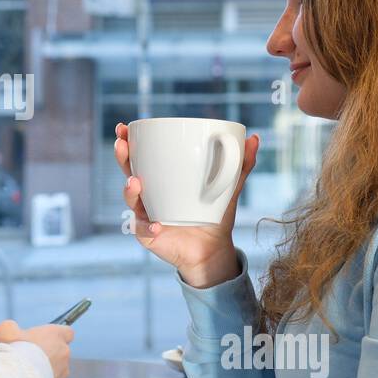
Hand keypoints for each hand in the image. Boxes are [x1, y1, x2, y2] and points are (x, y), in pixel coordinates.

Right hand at [0, 319, 72, 377]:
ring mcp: (63, 371)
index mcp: (55, 335)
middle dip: (48, 353)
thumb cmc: (15, 350)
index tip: (45, 338)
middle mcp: (64, 352)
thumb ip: (10, 327)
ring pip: (58, 368)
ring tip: (28, 372)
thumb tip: (8, 329)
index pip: (67, 332)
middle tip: (30, 355)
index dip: (57, 335)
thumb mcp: (7, 330)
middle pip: (60, 351)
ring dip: (46, 369)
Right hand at [114, 122, 258, 288]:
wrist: (213, 249)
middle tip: (122, 145)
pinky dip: (148, 227)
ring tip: (135, 182)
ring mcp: (146, 214)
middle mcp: (148, 195)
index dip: (128, 141)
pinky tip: (157, 225)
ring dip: (130, 190)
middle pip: (128, 172)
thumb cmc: (215, 214)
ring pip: (131, 199)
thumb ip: (241, 164)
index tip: (123, 128)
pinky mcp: (149, 235)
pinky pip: (143, 230)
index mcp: (160, 179)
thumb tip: (255, 138)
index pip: (139, 156)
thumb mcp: (229, 187)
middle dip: (122, 157)